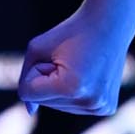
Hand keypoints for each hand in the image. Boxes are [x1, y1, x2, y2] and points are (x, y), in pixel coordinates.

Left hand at [18, 1, 134, 117]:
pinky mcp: (108, 108)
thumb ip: (25, 78)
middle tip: (70, 59)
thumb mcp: (37, 47)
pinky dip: (74, 93)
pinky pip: (75, 107)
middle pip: (43, 102)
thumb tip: (30, 110)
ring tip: (79, 67)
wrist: (109, 23)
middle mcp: (89, 103)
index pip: (28, 93)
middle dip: (47, 80)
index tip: (54, 56)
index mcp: (71, 88)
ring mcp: (100, 108)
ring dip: (60, 87)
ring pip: (58, 106)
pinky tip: (88, 76)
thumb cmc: (71, 32)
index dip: (35, 70)